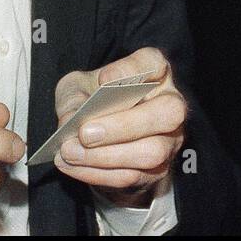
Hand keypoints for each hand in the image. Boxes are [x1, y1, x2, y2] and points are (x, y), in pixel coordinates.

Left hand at [52, 48, 185, 202]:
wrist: (98, 141)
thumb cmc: (92, 103)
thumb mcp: (76, 89)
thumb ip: (72, 98)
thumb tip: (70, 120)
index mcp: (154, 73)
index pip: (154, 64)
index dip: (132, 72)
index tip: (104, 80)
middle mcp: (170, 104)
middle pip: (168, 112)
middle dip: (125, 125)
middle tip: (85, 132)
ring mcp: (169, 140)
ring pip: (151, 152)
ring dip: (106, 156)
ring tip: (70, 152)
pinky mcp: (157, 171)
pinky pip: (132, 176)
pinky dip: (97, 173)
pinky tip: (71, 166)